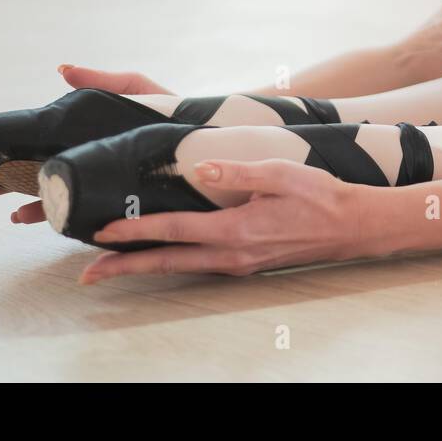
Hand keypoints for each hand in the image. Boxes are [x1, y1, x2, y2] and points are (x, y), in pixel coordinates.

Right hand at [0, 63, 173, 219]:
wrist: (211, 135)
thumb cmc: (173, 110)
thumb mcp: (138, 90)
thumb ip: (103, 80)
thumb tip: (60, 68)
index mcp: (83, 136)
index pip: (35, 147)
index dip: (3, 153)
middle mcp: (86, 161)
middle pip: (32, 174)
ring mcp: (99, 183)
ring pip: (52, 195)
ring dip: (23, 204)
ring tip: (4, 211)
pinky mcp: (119, 202)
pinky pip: (83, 214)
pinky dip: (58, 217)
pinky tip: (39, 221)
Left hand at [77, 159, 365, 282]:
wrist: (353, 226)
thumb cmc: (321, 196)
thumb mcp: (280, 173)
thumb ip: (237, 170)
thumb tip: (200, 167)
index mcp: (237, 230)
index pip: (174, 231)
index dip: (135, 231)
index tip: (102, 231)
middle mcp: (233, 254)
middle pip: (167, 262)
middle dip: (124, 267)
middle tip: (88, 274)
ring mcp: (239, 263)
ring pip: (180, 267)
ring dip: (144, 266)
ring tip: (111, 266)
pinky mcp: (247, 263)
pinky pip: (199, 264)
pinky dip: (172, 261)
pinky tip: (161, 254)